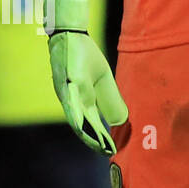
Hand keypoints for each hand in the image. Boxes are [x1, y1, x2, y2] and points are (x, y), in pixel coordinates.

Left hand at [48, 0, 126, 154]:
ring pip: (75, 116)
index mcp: (82, 100)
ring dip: (86, 131)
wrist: (72, 35)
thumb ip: (110, 97)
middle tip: (106, 152)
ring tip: (97, 144)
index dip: (101, 137)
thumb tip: (121, 118)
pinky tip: (81, 124)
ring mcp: (68, 91)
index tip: (112, 149)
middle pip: (83, 125)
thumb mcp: (102, 80)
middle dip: (95, 140)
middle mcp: (72, 100)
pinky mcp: (66, 80)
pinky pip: (71, 98)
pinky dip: (76, 112)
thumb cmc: (84, 57)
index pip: (91, 124)